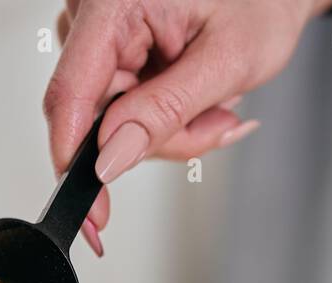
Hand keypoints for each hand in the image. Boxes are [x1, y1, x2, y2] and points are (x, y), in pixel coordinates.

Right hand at [44, 0, 331, 254]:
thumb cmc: (260, 3)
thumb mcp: (225, 62)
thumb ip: (165, 112)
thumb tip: (112, 157)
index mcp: (113, 3)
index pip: (71, 93)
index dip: (76, 161)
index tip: (92, 212)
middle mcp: (93, 14)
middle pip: (95, 117)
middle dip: (156, 139)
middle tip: (214, 125)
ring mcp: (99, 34)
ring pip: (112, 122)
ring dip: (166, 130)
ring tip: (213, 102)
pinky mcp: (110, 52)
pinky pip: (123, 111)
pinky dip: (163, 118)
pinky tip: (193, 96)